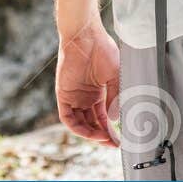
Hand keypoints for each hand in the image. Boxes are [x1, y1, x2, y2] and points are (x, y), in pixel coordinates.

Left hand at [56, 21, 119, 145]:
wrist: (86, 36)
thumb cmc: (102, 50)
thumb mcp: (115, 76)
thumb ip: (115, 97)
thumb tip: (114, 119)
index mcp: (97, 92)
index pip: (102, 118)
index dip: (110, 130)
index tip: (119, 141)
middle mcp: (84, 97)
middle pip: (91, 123)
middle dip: (101, 136)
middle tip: (113, 144)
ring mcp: (73, 96)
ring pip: (79, 123)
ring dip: (90, 134)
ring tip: (104, 140)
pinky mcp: (63, 95)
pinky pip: (67, 117)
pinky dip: (78, 128)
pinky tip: (91, 132)